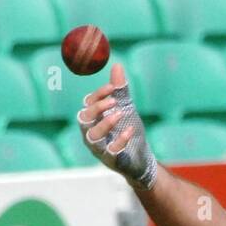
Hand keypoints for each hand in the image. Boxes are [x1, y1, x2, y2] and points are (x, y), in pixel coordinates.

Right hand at [77, 62, 156, 189]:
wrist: (141, 158)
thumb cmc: (128, 130)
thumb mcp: (125, 108)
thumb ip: (120, 90)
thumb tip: (117, 65)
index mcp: (92, 119)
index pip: (88, 104)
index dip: (98, 95)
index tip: (112, 87)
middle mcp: (91, 133)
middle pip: (84, 119)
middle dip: (97, 108)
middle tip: (113, 101)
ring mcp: (99, 148)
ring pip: (93, 136)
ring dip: (105, 124)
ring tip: (119, 114)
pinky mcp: (110, 160)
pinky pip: (110, 150)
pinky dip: (120, 140)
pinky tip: (130, 130)